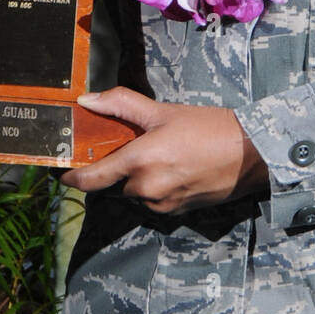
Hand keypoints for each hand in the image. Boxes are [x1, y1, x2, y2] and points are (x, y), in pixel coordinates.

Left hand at [61, 87, 268, 214]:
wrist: (251, 153)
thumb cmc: (209, 127)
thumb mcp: (164, 111)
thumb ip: (122, 105)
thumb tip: (86, 100)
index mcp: (139, 161)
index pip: (93, 179)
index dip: (73, 178)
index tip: (63, 173)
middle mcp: (146, 188)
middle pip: (117, 184)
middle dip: (122, 169)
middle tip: (138, 146)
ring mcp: (162, 204)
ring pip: (137, 193)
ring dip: (140, 179)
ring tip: (165, 155)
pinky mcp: (177, 213)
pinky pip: (155, 201)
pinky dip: (157, 188)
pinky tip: (177, 169)